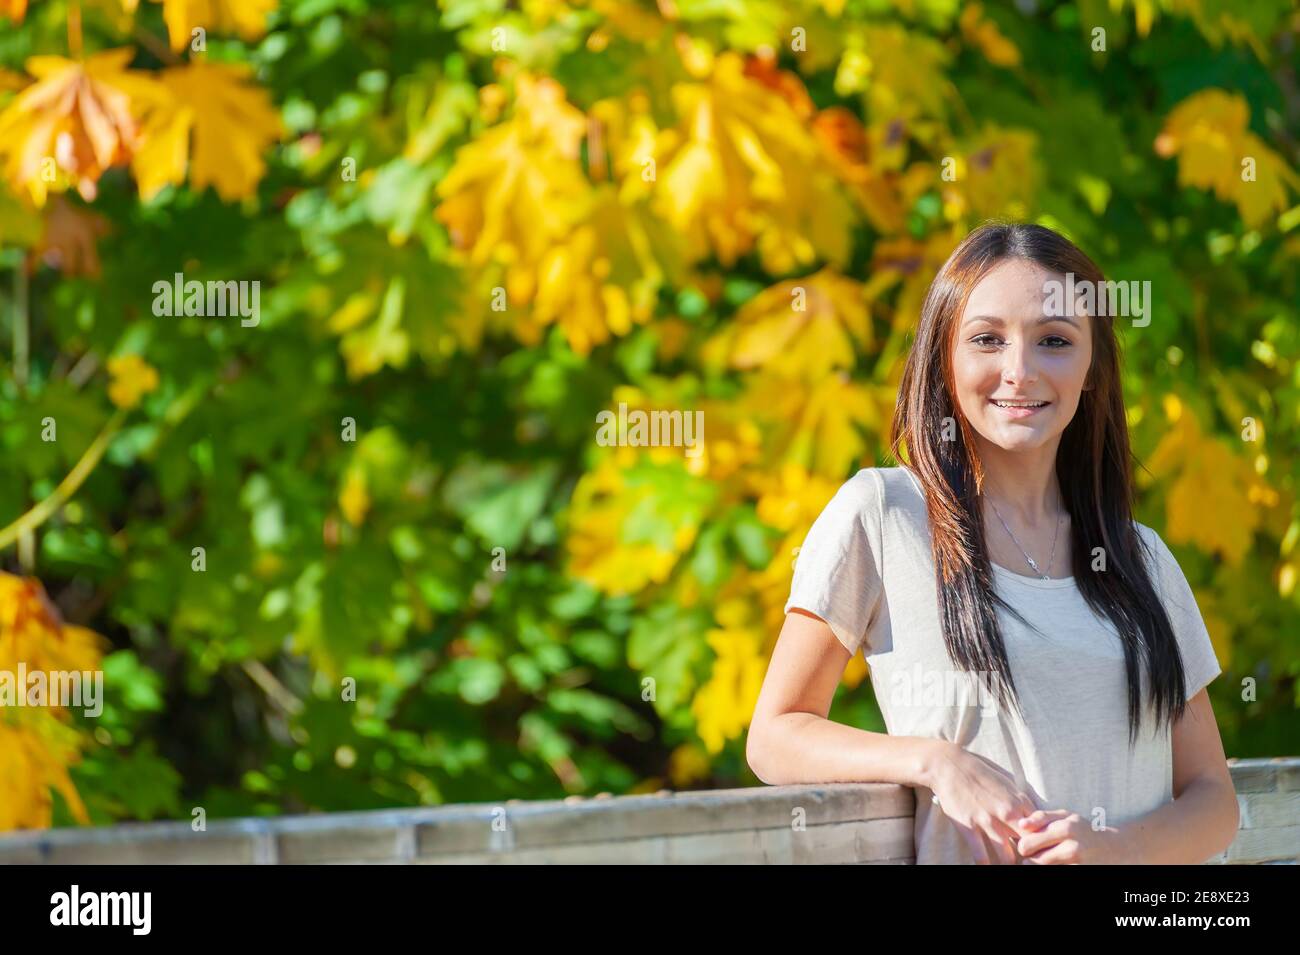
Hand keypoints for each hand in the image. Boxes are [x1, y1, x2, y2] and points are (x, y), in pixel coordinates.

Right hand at [926, 743, 1038, 864]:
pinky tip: (987, 866)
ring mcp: (987, 821)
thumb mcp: (1009, 785)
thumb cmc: (981, 775)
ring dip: (1009, 864)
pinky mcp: (969, 827)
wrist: (951, 767)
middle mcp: (1006, 813)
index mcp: (1019, 803)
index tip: (1041, 852)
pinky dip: (985, 864)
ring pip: (1007, 856)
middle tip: (1028, 863)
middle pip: (1028, 845)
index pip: (1041, 831)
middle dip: (1030, 857)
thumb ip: (1024, 804)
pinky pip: (981, 855)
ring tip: (1008, 866)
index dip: (1044, 844)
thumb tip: (1038, 821)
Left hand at [1014, 809, 1136, 863]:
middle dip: (1030, 860)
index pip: (1027, 844)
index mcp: (1064, 828)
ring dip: (1042, 866)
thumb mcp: (1065, 816)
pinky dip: (1055, 869)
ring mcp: (1079, 864)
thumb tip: (1021, 826)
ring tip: (1049, 860)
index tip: (1028, 847)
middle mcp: (1072, 848)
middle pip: (1035, 861)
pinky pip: (1059, 874)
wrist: (1116, 847)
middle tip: (1034, 857)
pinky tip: (1059, 864)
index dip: (1023, 847)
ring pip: (1046, 869)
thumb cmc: (1084, 829)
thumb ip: (1040, 817)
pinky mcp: (1083, 873)